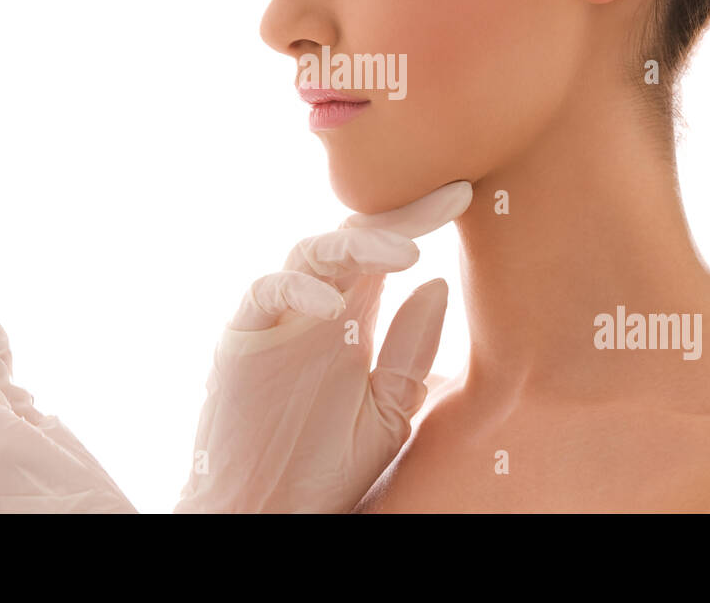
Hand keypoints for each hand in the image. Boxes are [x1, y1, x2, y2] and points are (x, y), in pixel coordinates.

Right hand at [174, 180, 472, 512]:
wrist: (269, 515)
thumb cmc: (324, 468)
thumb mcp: (389, 412)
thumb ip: (411, 353)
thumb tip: (437, 283)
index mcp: (355, 314)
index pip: (388, 247)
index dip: (423, 217)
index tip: (468, 194)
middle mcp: (317, 305)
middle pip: (354, 234)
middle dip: (401, 213)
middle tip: (450, 196)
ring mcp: (278, 317)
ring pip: (312, 250)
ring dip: (359, 244)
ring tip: (406, 253)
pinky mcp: (241, 338)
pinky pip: (265, 292)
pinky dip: (297, 291)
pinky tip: (334, 307)